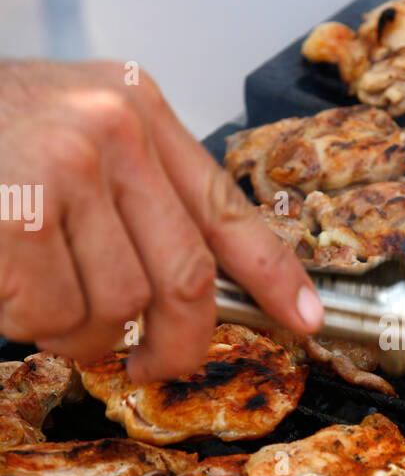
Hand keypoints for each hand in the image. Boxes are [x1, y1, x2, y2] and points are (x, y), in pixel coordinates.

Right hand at [0, 60, 322, 380]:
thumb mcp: (76, 131)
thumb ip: (139, 194)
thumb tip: (200, 287)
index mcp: (139, 108)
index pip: (227, 206)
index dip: (274, 275)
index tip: (306, 320)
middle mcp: (114, 129)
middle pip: (187, 278)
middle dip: (176, 345)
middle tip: (150, 367)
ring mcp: (66, 167)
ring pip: (120, 308)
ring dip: (83, 334)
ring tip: (44, 303)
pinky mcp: (18, 213)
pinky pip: (55, 314)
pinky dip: (34, 327)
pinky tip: (10, 293)